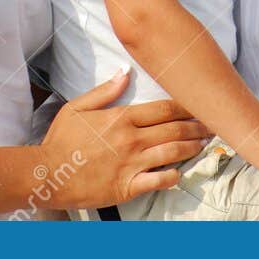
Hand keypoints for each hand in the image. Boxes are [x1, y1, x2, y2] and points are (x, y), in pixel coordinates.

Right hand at [38, 68, 210, 209]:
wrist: (47, 174)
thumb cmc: (61, 140)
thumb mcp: (78, 107)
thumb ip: (105, 90)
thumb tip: (125, 71)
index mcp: (121, 118)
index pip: (164, 109)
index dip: (186, 107)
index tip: (199, 106)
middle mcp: (131, 139)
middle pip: (174, 130)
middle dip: (196, 127)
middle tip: (211, 126)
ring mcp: (131, 164)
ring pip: (172, 153)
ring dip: (191, 148)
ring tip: (203, 145)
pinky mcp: (128, 186)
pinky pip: (159, 180)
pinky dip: (173, 176)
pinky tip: (180, 173)